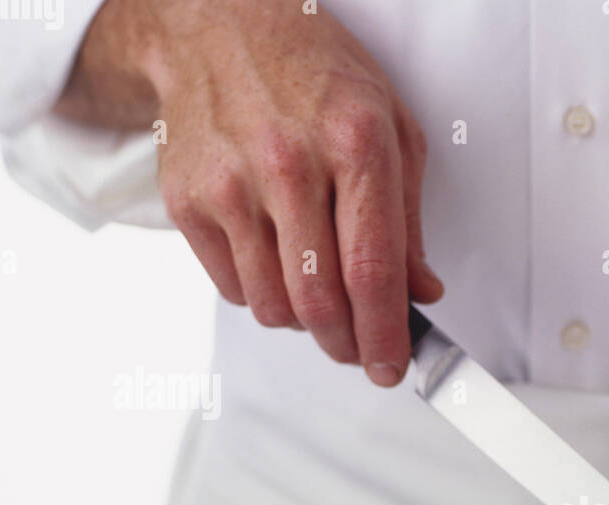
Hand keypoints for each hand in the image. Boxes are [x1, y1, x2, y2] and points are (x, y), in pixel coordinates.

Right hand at [59, 0, 442, 384]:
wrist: (217, 23)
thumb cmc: (314, 74)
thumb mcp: (391, 128)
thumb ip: (409, 220)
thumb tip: (421, 292)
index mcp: (353, 144)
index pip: (372, 271)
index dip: (386, 335)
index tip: (392, 367)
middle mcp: (288, 164)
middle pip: (321, 303)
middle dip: (349, 346)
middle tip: (361, 351)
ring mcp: (230, 184)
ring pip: (274, 308)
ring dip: (306, 326)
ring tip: (322, 301)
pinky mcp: (187, 200)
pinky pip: (234, 289)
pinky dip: (264, 297)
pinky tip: (279, 265)